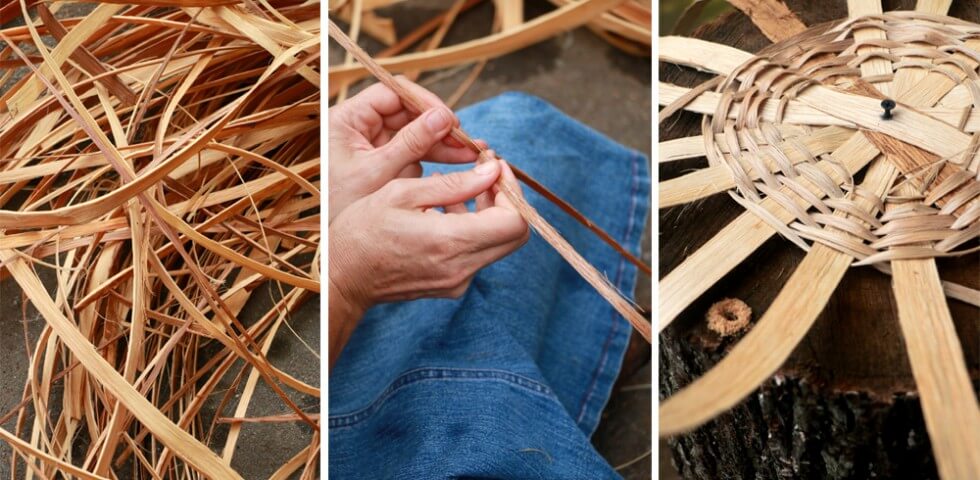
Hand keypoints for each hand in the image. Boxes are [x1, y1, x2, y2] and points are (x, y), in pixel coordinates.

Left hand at [328, 78, 485, 221]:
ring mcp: (374, 145)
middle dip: (439, 126)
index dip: (424, 101)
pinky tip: (458, 165)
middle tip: (466, 140)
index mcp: (347, 119)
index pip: (392, 93)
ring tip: (470, 153)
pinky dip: (434, 158)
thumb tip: (443, 117)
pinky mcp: (385, 163)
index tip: (449, 119)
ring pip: (414, 133)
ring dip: (441, 143)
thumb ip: (410, 143)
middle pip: (407, 112)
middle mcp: (360, 127)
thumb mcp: (376, 172)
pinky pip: (413, 153)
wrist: (329, 248)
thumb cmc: (340, 207)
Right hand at [328, 158, 529, 338]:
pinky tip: (443, 209)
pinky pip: (477, 253)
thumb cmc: (363, 232)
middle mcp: (461, 267)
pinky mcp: (452, 285)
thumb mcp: (403, 193)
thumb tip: (492, 170)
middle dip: (506, 199)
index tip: (495, 168)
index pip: (515, 221)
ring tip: (457, 187)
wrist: (343, 278)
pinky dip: (471, 227)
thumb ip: (454, 183)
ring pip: (497, 243)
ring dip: (488, 211)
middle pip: (514, 234)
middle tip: (485, 174)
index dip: (512, 190)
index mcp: (451, 242)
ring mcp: (458, 280)